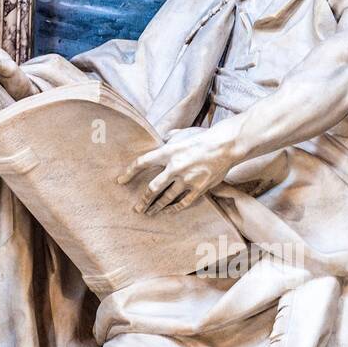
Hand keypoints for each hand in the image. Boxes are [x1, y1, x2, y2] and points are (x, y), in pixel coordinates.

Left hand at [117, 125, 237, 213]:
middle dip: (143, 200)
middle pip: (153, 187)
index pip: (143, 162)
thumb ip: (170, 137)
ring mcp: (188, 179)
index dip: (130, 172)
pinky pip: (184, 202)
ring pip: (167, 198)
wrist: (226, 145)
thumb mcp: (183, 133)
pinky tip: (167, 212)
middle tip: (136, 208)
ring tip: (149, 212)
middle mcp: (175, 167)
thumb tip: (163, 137)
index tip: (121, 180)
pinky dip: (174, 208)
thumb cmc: (204, 137)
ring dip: (156, 206)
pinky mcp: (199, 188)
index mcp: (169, 151)